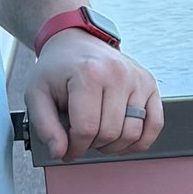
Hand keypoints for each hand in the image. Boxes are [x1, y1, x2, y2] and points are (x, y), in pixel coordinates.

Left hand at [31, 31, 163, 158]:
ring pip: (133, 133)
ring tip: (100, 137)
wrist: (76, 41)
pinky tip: (125, 141)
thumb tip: (60, 152)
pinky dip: (142, 140)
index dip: (75, 147)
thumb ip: (45, 126)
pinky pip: (155, 123)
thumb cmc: (57, 67)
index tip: (68, 149)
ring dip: (115, 145)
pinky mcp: (149, 84)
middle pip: (110, 133)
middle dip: (93, 145)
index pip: (86, 129)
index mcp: (89, 74)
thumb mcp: (37, 94)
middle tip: (82, 140)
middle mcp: (117, 74)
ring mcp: (137, 79)